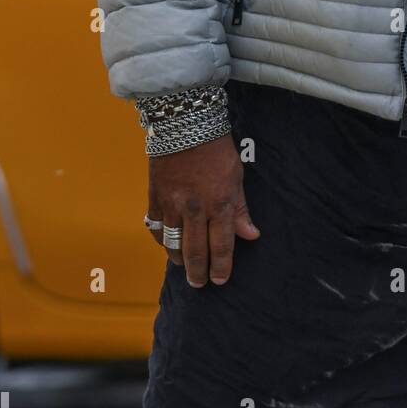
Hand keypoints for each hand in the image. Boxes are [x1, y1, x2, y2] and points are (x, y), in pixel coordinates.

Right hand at [146, 133, 259, 286]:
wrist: (185, 124)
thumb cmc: (216, 148)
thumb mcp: (236, 175)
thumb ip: (241, 209)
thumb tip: (251, 235)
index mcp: (219, 203)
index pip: (222, 245)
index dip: (222, 266)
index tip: (220, 280)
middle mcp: (195, 209)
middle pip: (196, 251)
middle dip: (198, 272)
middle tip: (199, 284)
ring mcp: (172, 204)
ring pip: (173, 243)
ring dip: (179, 259)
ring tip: (184, 267)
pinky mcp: (155, 198)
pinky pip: (155, 228)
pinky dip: (160, 239)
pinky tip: (166, 244)